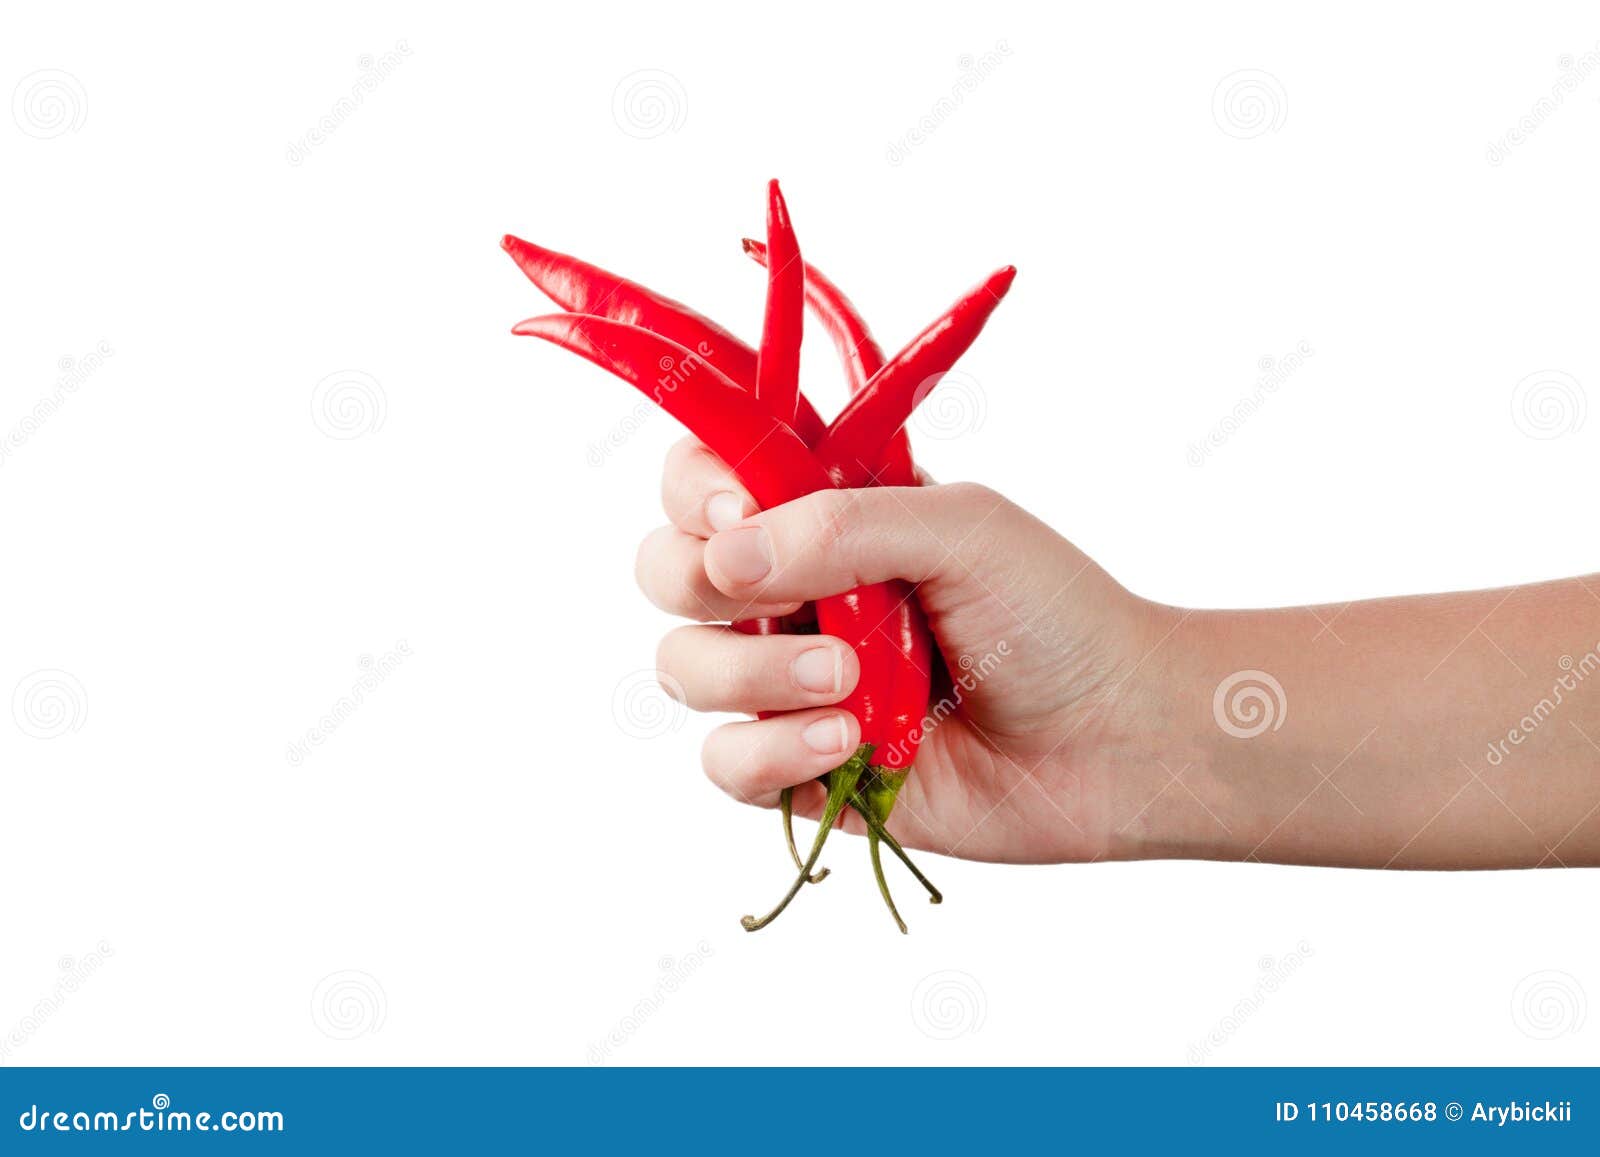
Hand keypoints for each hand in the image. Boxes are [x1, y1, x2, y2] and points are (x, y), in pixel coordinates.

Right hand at [635, 436, 1187, 863]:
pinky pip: (725, 762)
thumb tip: (728, 551)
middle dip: (703, 583)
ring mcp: (788, 683)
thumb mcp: (961, 529)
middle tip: (790, 598)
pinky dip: (774, 752)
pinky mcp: (798, 767)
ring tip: (849, 683)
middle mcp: (793, 592)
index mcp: (823, 513)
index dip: (696, 487)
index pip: (704, 477)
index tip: (740, 507)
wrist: (1115, 738)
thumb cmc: (1054, 615)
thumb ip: (841, 523)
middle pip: (666, 569)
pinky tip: (849, 745)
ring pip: (685, 668)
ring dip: (753, 674)